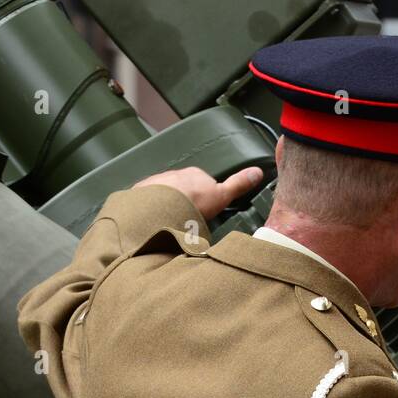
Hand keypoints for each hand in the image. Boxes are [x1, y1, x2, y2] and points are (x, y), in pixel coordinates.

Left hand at [133, 165, 264, 222]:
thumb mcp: (221, 195)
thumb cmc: (193, 202)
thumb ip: (238, 184)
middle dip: (183, 203)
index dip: (204, 200)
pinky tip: (154, 224)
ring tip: (170, 225)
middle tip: (186, 222)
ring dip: (167, 208)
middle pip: (182, 190)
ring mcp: (155, 183)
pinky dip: (152, 212)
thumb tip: (258, 171)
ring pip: (164, 196)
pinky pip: (148, 203)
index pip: (201, 185)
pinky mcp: (140, 194)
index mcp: (193, 175)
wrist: (160, 207)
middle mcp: (173, 175)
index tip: (203, 213)